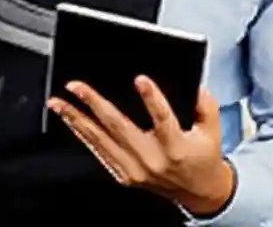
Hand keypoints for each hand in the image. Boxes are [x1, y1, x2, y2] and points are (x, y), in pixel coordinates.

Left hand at [48, 77, 234, 215]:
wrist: (198, 192)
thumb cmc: (203, 157)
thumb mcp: (213, 130)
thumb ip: (205, 105)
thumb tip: (194, 85)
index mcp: (176, 148)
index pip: (163, 120)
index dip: (152, 99)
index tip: (140, 79)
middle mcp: (152, 160)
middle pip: (119, 128)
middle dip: (94, 104)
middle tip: (77, 86)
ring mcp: (135, 170)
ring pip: (100, 141)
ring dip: (76, 119)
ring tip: (59, 103)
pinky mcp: (124, 176)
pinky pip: (99, 153)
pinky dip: (83, 135)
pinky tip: (71, 121)